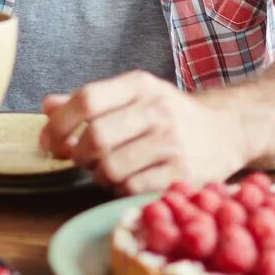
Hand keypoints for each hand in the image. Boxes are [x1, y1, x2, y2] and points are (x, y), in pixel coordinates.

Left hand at [41, 73, 246, 194]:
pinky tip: (127, 180)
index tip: (49, 141)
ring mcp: (172, 143)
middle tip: (81, 158)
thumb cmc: (169, 116)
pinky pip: (131, 188)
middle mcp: (158, 110)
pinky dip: (119, 188)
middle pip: (95, 136)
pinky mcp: (182, 173)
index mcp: (140, 85)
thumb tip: (47, 106)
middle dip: (78, 154)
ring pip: (110, 167)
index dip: (59, 124)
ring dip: (98, 174)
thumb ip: (90, 102)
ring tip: (107, 170)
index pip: (87, 99)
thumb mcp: (134, 97)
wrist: (228, 131)